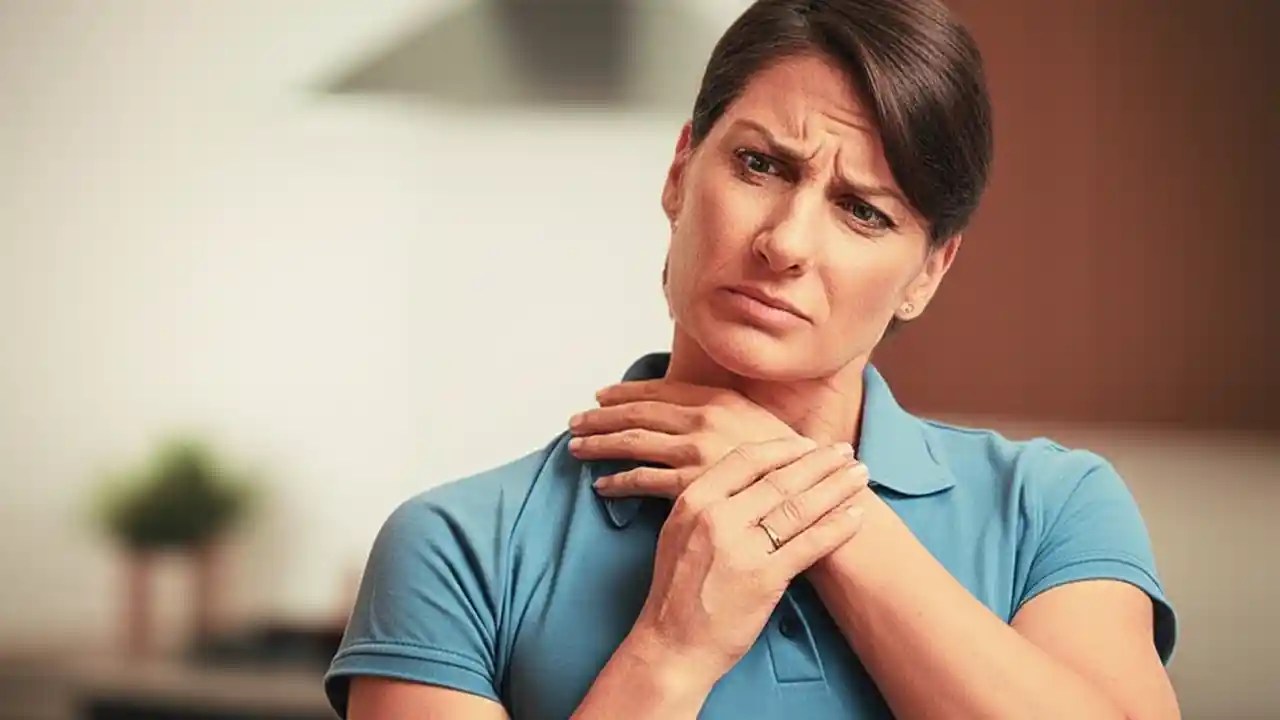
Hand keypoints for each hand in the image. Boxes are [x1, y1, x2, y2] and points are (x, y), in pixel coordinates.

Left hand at [568, 380, 797, 497]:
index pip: (660, 390)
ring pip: (634, 443)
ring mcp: (698, 451)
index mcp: (721, 399)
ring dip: (601, 444)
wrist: (819, 497)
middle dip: (602, 416)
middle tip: (576, 422)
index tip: (603, 396)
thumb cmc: (797, 467)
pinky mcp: (692, 485)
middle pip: (639, 413)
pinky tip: (602, 487)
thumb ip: (730, 420)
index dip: (627, 393)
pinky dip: (618, 483)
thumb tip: (703, 417)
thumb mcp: (762, 428)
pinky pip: (644, 481)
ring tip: (576, 449)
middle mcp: (706, 419)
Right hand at [629, 437, 869, 685]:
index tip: (809, 444)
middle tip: (846, 451)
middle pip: (779, 479)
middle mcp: (716, 517)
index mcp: (693, 500)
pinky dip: (837, 528)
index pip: (746, 459)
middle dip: (820, 462)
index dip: (784, 448)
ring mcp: (740, 547)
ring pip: (798, 507)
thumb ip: (711, 502)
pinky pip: (809, 544)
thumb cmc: (678, 589)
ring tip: (860, 476)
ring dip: (835, 488)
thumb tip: (756, 476)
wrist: (672, 644)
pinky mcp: (764, 578)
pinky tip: (856, 517)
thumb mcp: (679, 531)